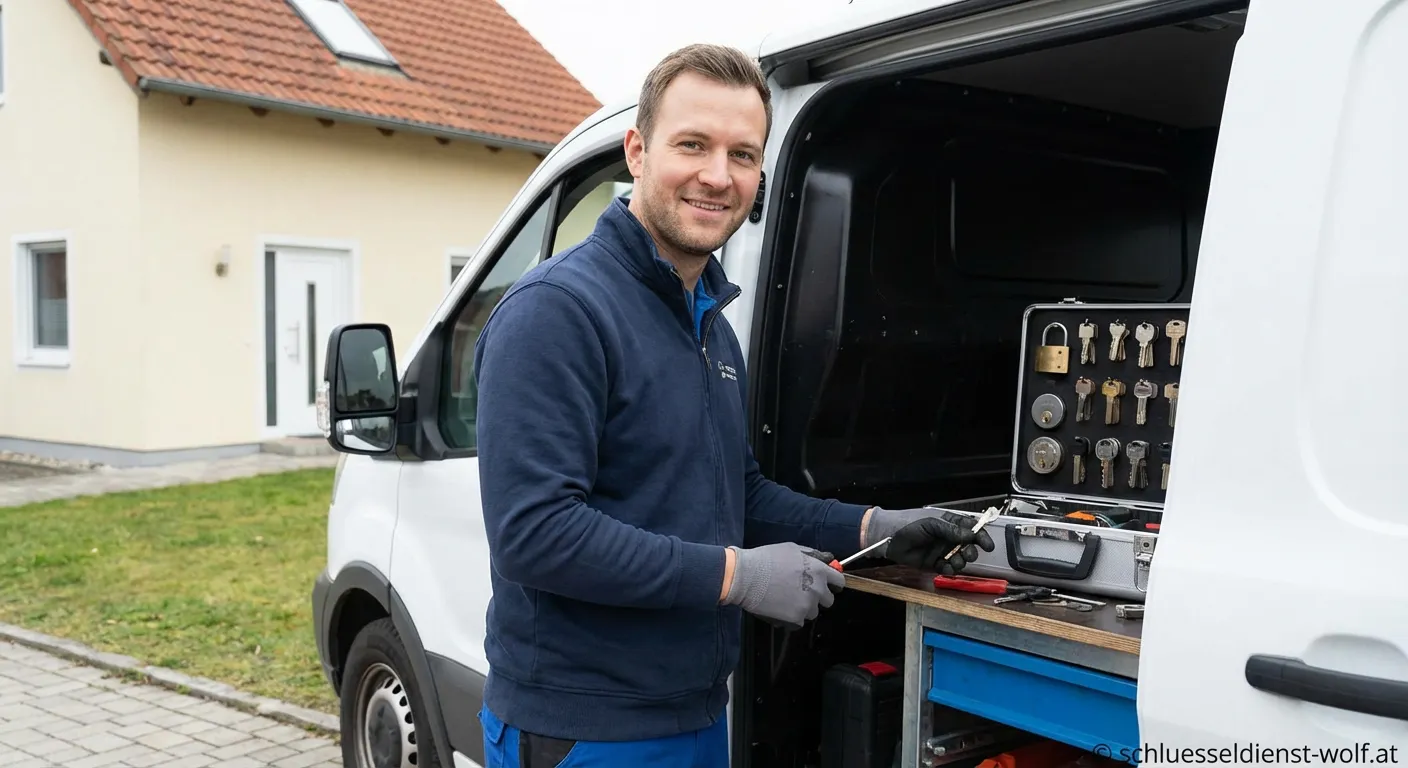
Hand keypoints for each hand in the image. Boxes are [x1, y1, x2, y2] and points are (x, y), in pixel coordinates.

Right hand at [721, 543, 844, 630]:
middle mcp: (817, 589)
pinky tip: (779, 608)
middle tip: (801, 592)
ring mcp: (807, 606)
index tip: (828, 586)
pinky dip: (791, 618)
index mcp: (819, 571)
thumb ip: (813, 555)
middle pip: (828, 600)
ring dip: (804, 608)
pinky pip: (799, 622)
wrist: (745, 576)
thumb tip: (828, 560)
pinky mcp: (795, 619)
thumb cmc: (767, 559)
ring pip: (813, 612)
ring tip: (786, 599)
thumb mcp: (792, 549)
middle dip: (818, 597)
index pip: (839, 581)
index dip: (833, 584)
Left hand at [863, 508, 995, 574]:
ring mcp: (942, 551)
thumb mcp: (930, 524)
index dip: (980, 536)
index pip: (971, 528)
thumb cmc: (909, 525)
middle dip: (971, 551)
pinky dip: (950, 570)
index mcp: (949, 523)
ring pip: (960, 558)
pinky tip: (946, 568)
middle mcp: (948, 537)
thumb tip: (971, 534)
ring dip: (961, 561)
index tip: (987, 545)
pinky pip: (948, 568)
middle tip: (968, 554)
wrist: (889, 539)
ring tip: (955, 561)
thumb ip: (950, 530)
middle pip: (968, 546)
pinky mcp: (934, 563)